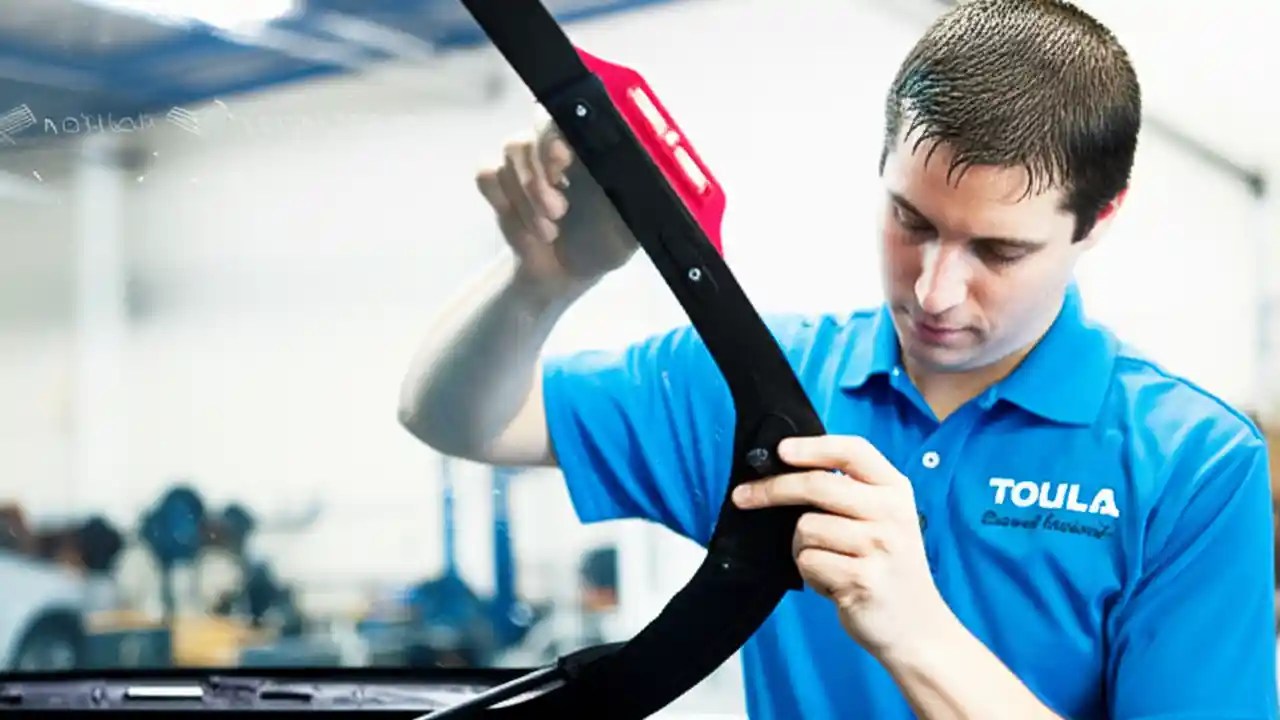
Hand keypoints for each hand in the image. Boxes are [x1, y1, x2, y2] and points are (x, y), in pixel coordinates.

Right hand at [474, 120, 637, 294]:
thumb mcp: (633, 223)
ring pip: (509, 153)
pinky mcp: (500, 184)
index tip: (563, 163)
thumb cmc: (605, 243)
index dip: (555, 135)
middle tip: (559, 213)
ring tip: (549, 232)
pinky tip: (524, 227)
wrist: (568, 274)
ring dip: (525, 201)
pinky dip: (503, 202)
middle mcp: (555, 147)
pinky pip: (487, 174)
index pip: (565, 116)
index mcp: (589, 148)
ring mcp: (524, 163)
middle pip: (531, 133)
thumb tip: (646, 170)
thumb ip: (640, 194)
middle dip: (539, 180)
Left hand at [732, 434, 951, 660]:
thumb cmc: (886, 566)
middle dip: (772, 490)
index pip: (853, 450)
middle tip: (743, 497)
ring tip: (827, 562)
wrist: (916, 626)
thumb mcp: (883, 518)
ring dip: (800, 548)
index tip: (780, 450)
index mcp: (895, 490)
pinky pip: (808, 562)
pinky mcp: (863, 579)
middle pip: (816, 486)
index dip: (813, 447)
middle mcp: (891, 513)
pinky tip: (833, 583)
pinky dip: (810, 574)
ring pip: (805, 529)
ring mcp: (879, 546)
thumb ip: (849, 492)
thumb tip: (785, 470)